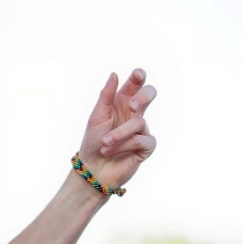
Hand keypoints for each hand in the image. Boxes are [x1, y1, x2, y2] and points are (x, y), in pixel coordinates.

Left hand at [77, 69, 157, 192]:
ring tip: (104, 143)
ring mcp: (141, 130)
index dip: (139, 76)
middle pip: (149, 94)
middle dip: (144, 97)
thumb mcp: (96, 117)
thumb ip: (106, 96)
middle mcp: (134, 114)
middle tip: (132, 106)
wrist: (93, 169)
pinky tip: (112, 151)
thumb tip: (114, 74)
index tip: (137, 75)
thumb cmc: (93, 142)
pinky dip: (124, 145)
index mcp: (121, 103)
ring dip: (119, 134)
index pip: (135, 84)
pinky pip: (141, 140)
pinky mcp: (145, 147)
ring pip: (139, 122)